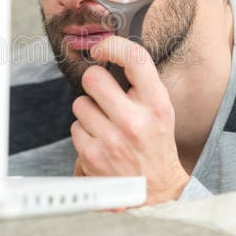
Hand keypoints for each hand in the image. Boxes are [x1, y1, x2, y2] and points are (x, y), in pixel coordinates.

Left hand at [70, 35, 189, 204]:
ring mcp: (111, 141)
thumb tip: (105, 51)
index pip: (135, 60)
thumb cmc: (155, 143)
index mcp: (156, 104)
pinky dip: (84, 133)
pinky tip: (101, 143)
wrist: (156, 190)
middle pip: (93, 79)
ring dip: (89, 112)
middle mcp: (135, 121)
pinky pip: (75, 128)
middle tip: (103, 94)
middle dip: (93, 82)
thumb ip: (139, 83)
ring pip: (80, 105)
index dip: (112, 46)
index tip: (100, 48)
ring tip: (106, 125)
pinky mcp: (93, 157)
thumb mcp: (160, 110)